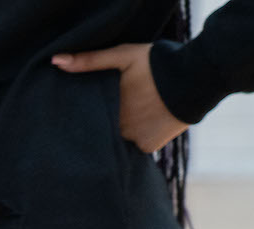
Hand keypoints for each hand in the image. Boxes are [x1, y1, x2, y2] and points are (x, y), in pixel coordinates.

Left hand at [51, 44, 187, 152]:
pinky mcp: (148, 146)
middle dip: (97, 130)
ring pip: (115, 142)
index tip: (77, 118)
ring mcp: (132, 140)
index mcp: (106, 110)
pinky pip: (134, 148)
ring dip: (115, 137)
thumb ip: (90, 61)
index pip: (86, 120)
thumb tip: (55, 62)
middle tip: (98, 124)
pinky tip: (136, 131)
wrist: (198, 77)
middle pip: (100, 132)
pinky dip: (133, 142)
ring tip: (121, 126)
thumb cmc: (158, 64)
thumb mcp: (123, 56)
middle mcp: (116, 129)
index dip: (82, 119)